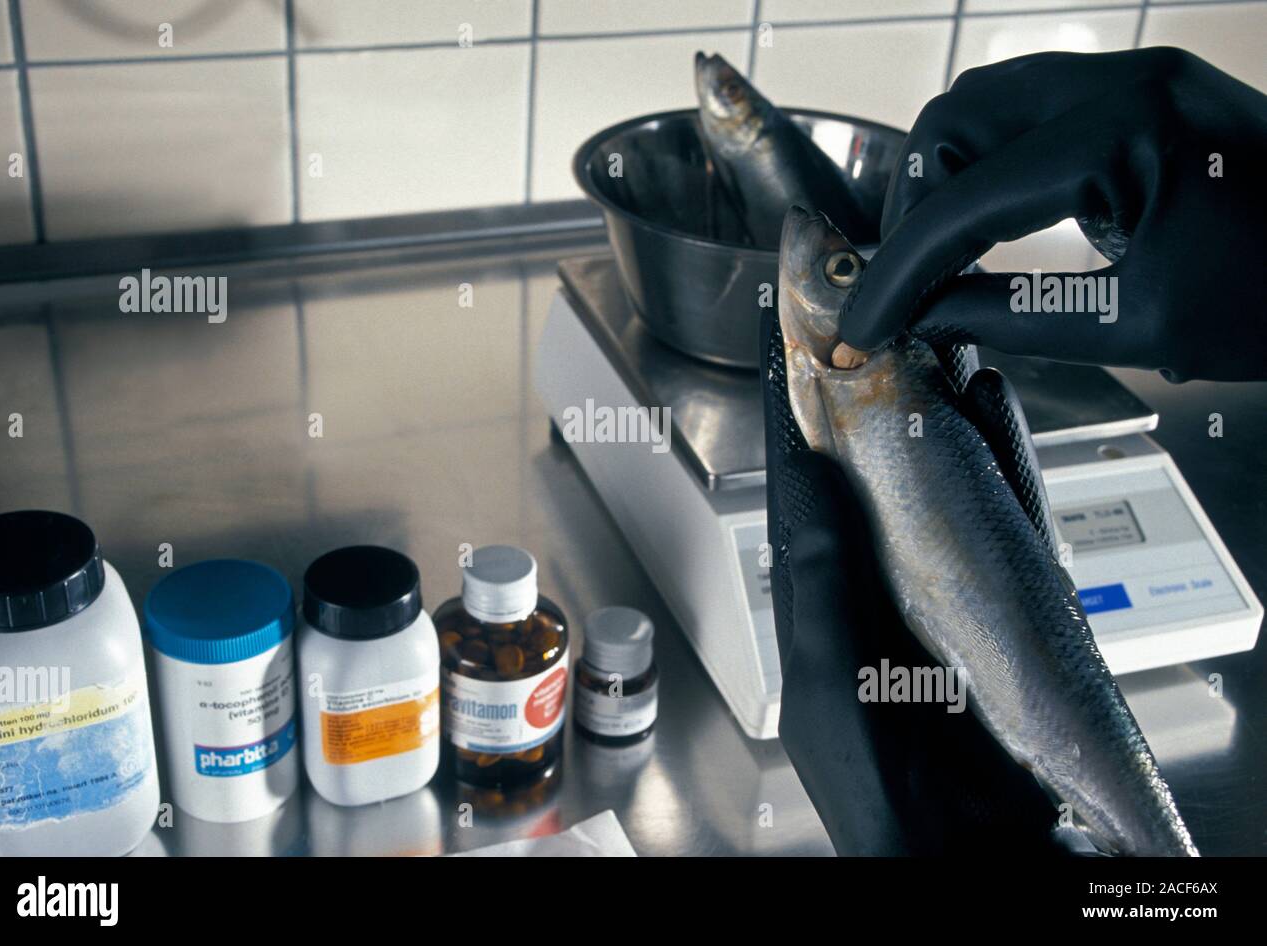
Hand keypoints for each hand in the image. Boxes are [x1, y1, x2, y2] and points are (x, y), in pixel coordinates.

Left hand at [762, 311, 1082, 854]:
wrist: (960, 845)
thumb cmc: (875, 783)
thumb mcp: (826, 676)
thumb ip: (819, 578)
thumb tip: (809, 484)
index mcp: (821, 602)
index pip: (802, 492)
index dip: (796, 424)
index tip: (788, 357)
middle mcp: (876, 587)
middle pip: (873, 477)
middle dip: (877, 408)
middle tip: (878, 335)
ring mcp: (939, 592)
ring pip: (940, 487)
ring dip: (942, 423)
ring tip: (940, 356)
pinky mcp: (999, 605)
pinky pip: (1003, 521)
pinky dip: (1004, 468)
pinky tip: (997, 419)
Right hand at [838, 48, 1266, 381]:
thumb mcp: (1137, 326)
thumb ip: (1010, 314)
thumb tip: (926, 318)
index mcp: (1122, 133)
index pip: (965, 203)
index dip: (899, 272)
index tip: (865, 324)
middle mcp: (1122, 81)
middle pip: (955, 120)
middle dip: (916, 205)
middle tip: (912, 281)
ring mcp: (1136, 76)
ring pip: (988, 103)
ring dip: (950, 178)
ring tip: (946, 255)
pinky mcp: (1146, 91)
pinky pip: (1034, 110)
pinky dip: (995, 164)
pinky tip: (997, 223)